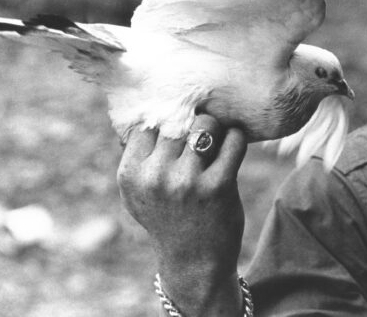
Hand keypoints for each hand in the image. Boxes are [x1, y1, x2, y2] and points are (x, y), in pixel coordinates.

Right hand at [118, 114, 247, 314]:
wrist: (194, 261)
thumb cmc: (168, 217)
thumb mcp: (139, 192)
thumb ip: (139, 155)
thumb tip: (150, 105)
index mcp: (130, 175)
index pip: (148, 124)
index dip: (165, 125)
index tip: (177, 135)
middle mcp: (155, 177)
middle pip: (177, 121)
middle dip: (191, 125)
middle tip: (200, 139)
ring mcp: (187, 182)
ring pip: (206, 124)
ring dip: (215, 128)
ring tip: (216, 141)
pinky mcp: (218, 186)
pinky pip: (233, 140)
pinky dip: (236, 138)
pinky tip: (232, 147)